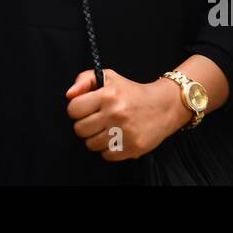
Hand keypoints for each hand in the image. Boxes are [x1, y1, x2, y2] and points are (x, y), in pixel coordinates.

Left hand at [65, 68, 183, 160]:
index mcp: (108, 95)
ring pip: (91, 144)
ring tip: (108, 129)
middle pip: (80, 129)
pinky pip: (106, 155)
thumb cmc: (131, 92)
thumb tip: (69, 95)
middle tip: (97, 120)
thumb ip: (85, 80)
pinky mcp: (132, 148)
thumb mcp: (109, 77)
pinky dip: (109, 149)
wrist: (163, 106)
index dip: (77, 109)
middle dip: (85, 125)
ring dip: (96, 138)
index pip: (74, 109)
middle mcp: (116, 114)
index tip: (86, 109)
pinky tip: (117, 138)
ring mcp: (124, 132)